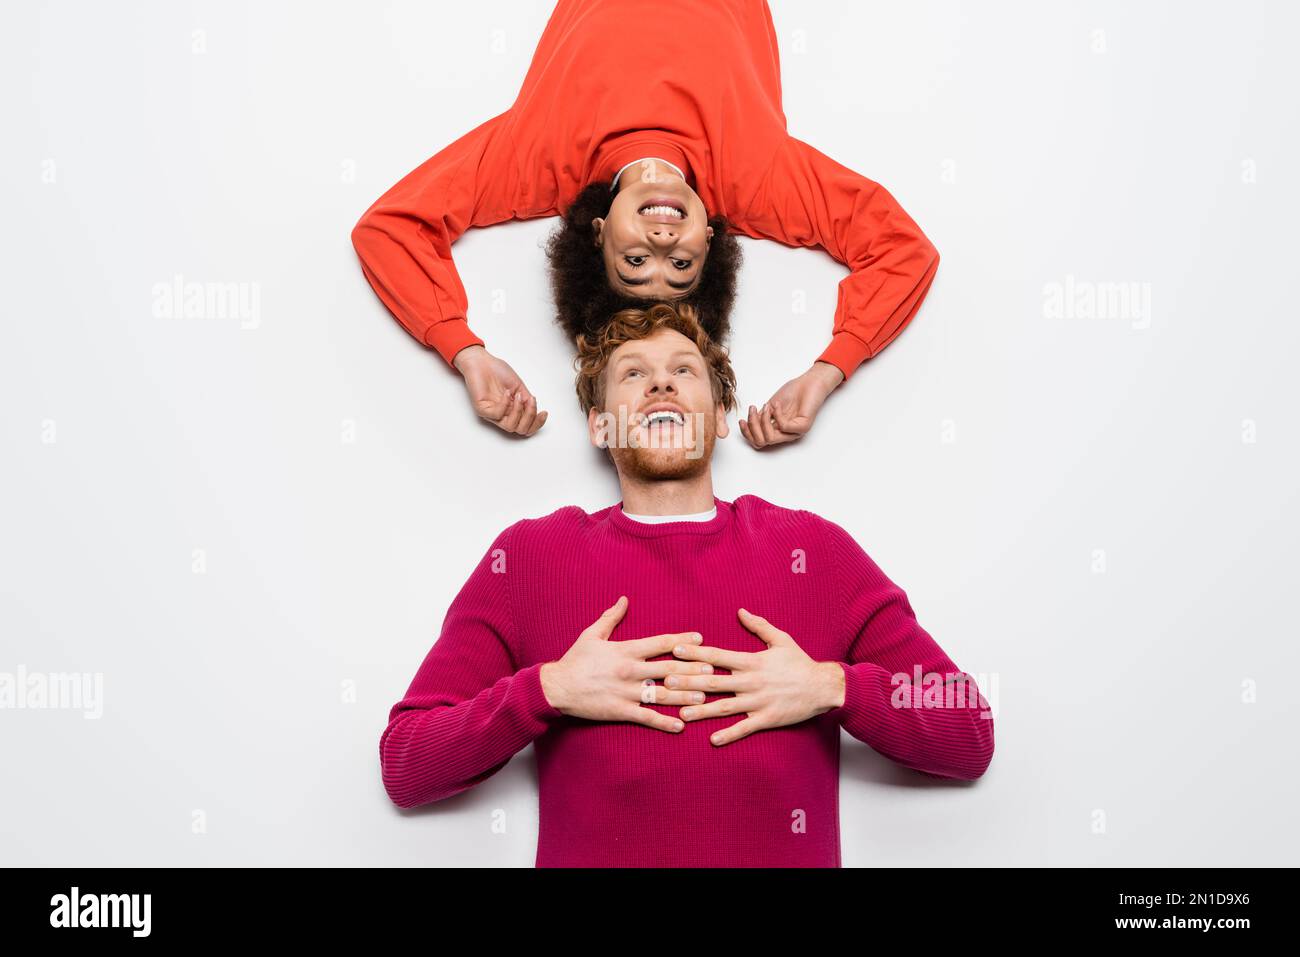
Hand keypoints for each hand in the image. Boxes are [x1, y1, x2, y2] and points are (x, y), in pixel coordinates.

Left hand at [452, 345, 547, 435]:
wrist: (481, 361)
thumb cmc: (497, 371)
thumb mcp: (518, 386)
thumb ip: (526, 400)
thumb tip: (535, 411)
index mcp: (511, 411)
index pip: (526, 427)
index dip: (537, 423)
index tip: (544, 412)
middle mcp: (502, 415)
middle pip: (520, 430)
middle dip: (530, 417)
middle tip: (531, 402)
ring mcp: (491, 414)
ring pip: (510, 427)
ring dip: (518, 411)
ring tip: (518, 395)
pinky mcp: (481, 409)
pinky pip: (497, 414)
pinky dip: (505, 404)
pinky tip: (507, 392)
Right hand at [538, 596, 714, 732]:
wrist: (556, 687)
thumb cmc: (575, 660)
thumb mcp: (592, 635)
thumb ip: (611, 618)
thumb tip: (623, 599)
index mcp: (626, 650)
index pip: (660, 644)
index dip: (681, 642)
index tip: (700, 640)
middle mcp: (630, 670)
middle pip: (668, 669)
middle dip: (692, 670)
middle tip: (713, 670)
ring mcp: (627, 692)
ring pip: (662, 694)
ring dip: (685, 696)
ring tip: (705, 698)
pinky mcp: (621, 710)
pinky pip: (647, 717)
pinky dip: (665, 722)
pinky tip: (681, 725)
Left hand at [666, 608, 844, 745]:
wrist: (823, 687)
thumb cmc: (800, 663)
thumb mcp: (781, 640)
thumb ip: (759, 626)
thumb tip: (741, 611)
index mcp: (752, 661)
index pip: (718, 656)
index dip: (695, 653)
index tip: (675, 650)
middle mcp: (752, 681)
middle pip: (714, 682)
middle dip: (689, 682)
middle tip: (666, 682)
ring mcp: (758, 701)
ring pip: (725, 707)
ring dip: (702, 710)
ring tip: (681, 714)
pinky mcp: (767, 718)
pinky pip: (745, 727)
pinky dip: (729, 734)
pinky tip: (712, 739)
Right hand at [738, 362, 842, 448]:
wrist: (810, 383)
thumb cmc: (793, 392)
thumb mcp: (770, 406)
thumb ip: (761, 416)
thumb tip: (748, 423)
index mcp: (778, 431)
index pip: (758, 442)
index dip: (747, 433)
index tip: (741, 420)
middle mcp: (786, 435)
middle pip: (761, 442)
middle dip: (752, 426)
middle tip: (753, 410)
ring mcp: (795, 433)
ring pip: (770, 438)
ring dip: (763, 421)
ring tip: (766, 406)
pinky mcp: (803, 427)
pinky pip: (783, 427)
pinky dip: (777, 414)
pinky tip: (777, 404)